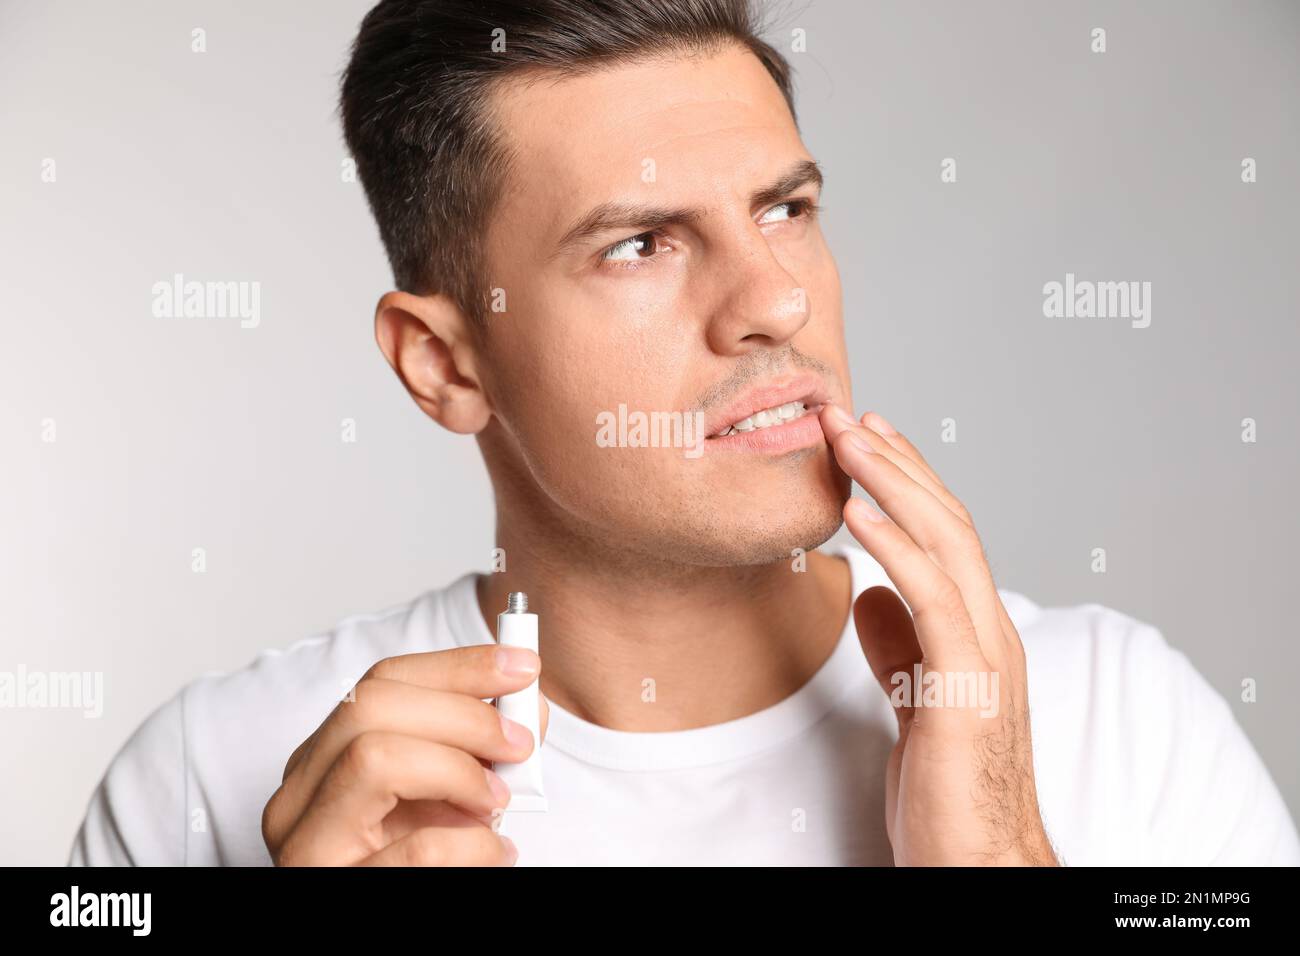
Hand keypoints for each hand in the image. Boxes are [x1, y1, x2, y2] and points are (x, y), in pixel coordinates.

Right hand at [262, 645, 548, 865]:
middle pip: (370, 707)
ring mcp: (307, 845)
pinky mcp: (333, 888)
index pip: (380, 683)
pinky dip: (471, 843)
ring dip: (457, 770)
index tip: (521, 666)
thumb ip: (480, 745)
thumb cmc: (421, 866)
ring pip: (373, 757)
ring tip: (496, 801)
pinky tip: (493, 851)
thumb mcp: (446, 795)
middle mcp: (297, 798)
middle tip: (520, 743)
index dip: (457, 666)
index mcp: (322, 762)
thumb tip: (526, 706)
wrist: (408, 908)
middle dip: (462, 714)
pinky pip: (414, 848)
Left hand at [819, 404, 1057, 865]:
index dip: (907, 483)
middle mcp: (991, 633)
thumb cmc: (949, 792)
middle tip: (847, 415)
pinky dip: (896, 546)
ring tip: (847, 438)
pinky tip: (859, 511)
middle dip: (896, 463)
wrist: (978, 863)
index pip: (947, 538)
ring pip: (948, 544)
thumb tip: (870, 595)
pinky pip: (933, 599)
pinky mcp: (966, 688)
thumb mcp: (914, 703)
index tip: (867, 440)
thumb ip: (900, 648)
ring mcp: (985, 657)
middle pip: (950, 523)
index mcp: (978, 635)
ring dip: (893, 483)